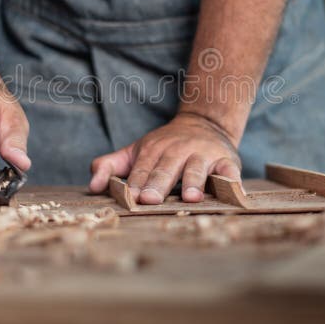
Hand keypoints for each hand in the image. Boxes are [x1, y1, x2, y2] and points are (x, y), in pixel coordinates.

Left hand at [89, 112, 241, 203]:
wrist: (204, 124)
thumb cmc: (165, 147)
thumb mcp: (135, 151)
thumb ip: (110, 166)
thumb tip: (92, 187)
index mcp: (154, 149)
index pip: (143, 168)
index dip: (138, 182)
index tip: (133, 197)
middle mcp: (179, 150)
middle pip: (167, 169)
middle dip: (159, 183)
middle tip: (151, 199)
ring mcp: (203, 154)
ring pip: (197, 169)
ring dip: (193, 182)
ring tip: (190, 197)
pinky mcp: (226, 160)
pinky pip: (229, 171)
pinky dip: (231, 180)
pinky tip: (232, 190)